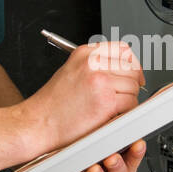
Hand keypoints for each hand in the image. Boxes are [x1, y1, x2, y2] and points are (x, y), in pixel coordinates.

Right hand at [19, 41, 146, 151]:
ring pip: (133, 87)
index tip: (134, 74)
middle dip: (132, 83)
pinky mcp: (106, 102)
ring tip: (111, 107)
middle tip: (123, 95)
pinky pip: (131, 103)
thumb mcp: (72, 71)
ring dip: (128, 99)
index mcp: (85, 53)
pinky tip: (111, 114)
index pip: (123, 49)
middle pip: (132, 68)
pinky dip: (125, 111)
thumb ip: (96, 65)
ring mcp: (100, 82)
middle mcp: (93, 64)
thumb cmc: (52, 103)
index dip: (133, 63)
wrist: (38, 122)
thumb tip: (122, 69)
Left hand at [50, 140, 145, 171]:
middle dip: (117, 166)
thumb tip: (116, 115)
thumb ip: (106, 136)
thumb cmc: (78, 163)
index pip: (134, 160)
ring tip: (92, 169)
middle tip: (111, 157)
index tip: (137, 144)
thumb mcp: (93, 146)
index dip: (136, 153)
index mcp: (122, 169)